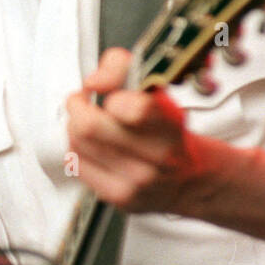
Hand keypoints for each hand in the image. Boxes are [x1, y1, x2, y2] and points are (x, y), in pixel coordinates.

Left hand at [65, 47, 207, 212]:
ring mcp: (138, 181)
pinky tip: (92, 145)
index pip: (134, 108)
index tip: (104, 89)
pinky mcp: (118, 196)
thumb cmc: (167, 130)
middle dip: (78, 107)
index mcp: (170, 122)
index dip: (108, 90)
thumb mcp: (155, 88)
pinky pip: (76, 164)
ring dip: (75, 126)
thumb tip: (94, 81)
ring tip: (89, 122)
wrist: (189, 178)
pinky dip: (77, 149)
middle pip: (89, 127)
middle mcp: (157, 156)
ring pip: (77, 144)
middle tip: (83, 102)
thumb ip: (121, 68)